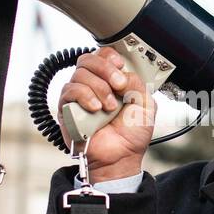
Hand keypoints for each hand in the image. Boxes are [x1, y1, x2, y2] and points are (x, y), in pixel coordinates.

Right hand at [57, 47, 155, 179]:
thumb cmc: (132, 135)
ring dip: (99, 88)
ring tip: (109, 107)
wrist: (120, 158)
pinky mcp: (68, 108)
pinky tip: (96, 109)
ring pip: (80, 73)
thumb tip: (122, 72)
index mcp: (112, 81)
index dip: (110, 57)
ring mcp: (80, 96)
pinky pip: (70, 90)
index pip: (104, 55)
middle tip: (118, 85)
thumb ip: (137, 83)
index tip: (121, 68)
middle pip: (89, 59)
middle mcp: (94, 85)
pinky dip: (85, 96)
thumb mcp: (146, 105)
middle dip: (105, 69)